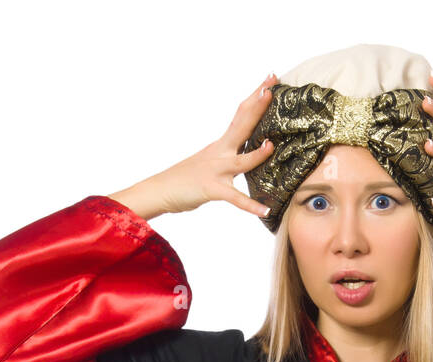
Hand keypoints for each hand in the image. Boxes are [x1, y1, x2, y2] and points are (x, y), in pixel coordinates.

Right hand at [115, 75, 277, 218]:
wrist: (160, 190)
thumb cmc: (187, 177)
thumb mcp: (211, 159)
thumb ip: (229, 153)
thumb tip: (247, 148)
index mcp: (221, 144)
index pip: (241, 115)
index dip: (256, 97)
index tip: (270, 79)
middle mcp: (220, 152)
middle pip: (242, 125)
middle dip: (257, 106)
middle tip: (272, 87)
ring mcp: (215, 170)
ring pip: (240, 162)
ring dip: (256, 155)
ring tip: (272, 146)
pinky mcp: (211, 189)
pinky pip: (234, 198)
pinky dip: (249, 205)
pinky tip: (265, 210)